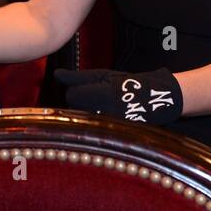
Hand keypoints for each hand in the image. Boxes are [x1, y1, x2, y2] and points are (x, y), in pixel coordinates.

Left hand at [54, 68, 182, 124]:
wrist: (154, 100)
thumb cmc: (126, 84)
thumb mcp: (103, 76)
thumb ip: (78, 77)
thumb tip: (57, 74)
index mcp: (104, 95)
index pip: (72, 95)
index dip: (76, 90)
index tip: (88, 88)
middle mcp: (106, 113)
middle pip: (74, 108)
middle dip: (80, 102)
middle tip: (95, 97)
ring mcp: (109, 127)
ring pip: (81, 119)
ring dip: (85, 112)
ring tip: (101, 106)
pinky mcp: (111, 135)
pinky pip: (91, 128)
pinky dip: (93, 121)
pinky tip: (104, 115)